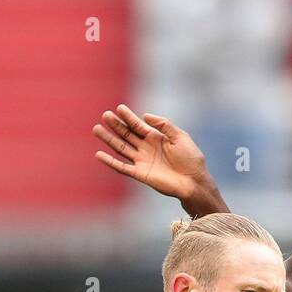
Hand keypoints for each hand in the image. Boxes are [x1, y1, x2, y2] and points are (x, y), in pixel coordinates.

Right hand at [93, 105, 209, 208]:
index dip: (128, 117)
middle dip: (116, 125)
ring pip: (121, 148)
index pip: (138, 125)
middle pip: (127, 135)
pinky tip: (99, 154)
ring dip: (109, 139)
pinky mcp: (141, 174)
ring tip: (97, 129)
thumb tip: (145, 116)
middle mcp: (147, 149)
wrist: (195, 182)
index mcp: (156, 138)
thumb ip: (164, 125)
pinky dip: (110, 161)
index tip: (119, 108)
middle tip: (105, 115)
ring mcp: (142, 161)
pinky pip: (122, 167)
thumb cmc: (192, 160)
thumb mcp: (180, 137)